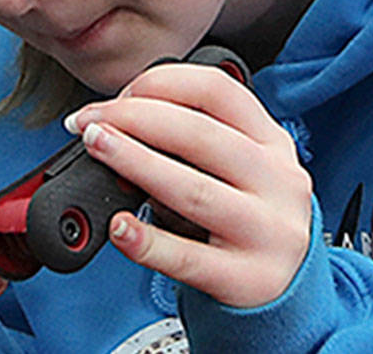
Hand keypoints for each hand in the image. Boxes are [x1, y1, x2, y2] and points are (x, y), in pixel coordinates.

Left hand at [67, 64, 311, 307]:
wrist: (285, 289)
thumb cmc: (243, 215)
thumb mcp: (234, 168)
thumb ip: (187, 144)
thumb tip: (114, 131)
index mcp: (270, 141)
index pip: (215, 89)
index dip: (158, 83)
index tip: (116, 97)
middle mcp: (277, 181)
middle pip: (199, 134)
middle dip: (132, 119)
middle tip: (87, 123)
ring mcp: (268, 231)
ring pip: (193, 190)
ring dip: (135, 162)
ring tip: (96, 148)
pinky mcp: (250, 279)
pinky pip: (189, 258)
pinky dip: (148, 241)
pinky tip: (119, 227)